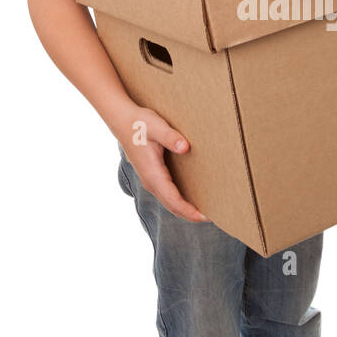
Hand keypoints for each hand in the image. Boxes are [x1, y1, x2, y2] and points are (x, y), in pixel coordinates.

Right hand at [119, 107, 208, 223]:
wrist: (122, 120)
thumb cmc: (139, 123)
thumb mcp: (156, 126)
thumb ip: (170, 137)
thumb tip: (185, 147)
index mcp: (152, 174)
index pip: (172, 200)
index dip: (189, 211)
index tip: (205, 216)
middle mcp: (150, 182)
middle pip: (173, 207)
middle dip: (192, 214)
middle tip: (215, 216)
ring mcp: (151, 181)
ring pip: (170, 203)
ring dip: (187, 210)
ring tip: (208, 210)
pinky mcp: (153, 177)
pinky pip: (168, 195)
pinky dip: (181, 202)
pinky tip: (194, 198)